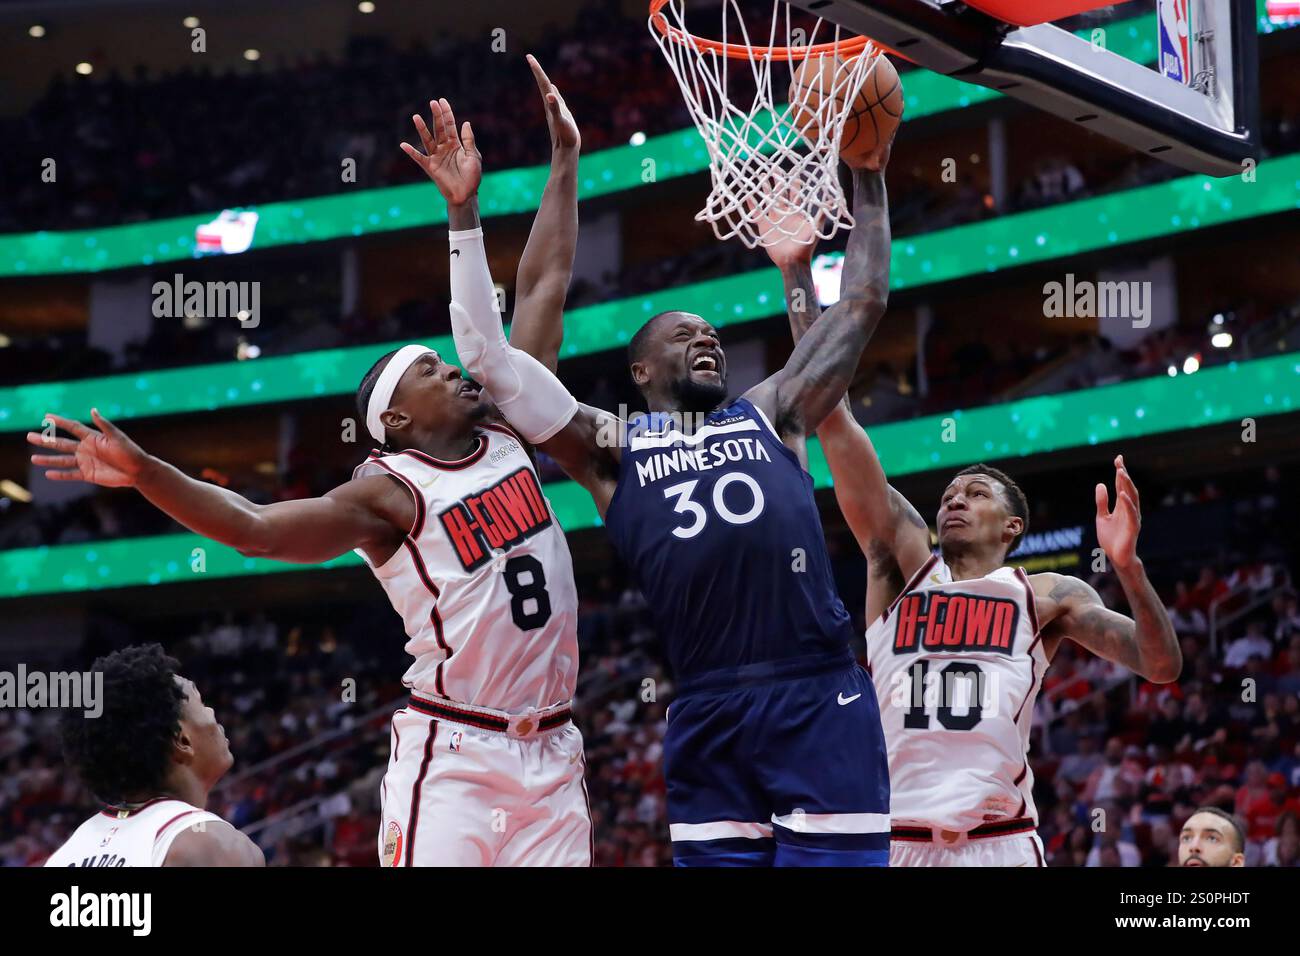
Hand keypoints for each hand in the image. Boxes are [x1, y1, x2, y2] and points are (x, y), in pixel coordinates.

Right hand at [27, 410, 149, 487]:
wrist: (138, 471)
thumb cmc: (130, 451)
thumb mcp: (117, 437)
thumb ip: (104, 425)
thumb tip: (93, 410)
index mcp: (92, 437)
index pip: (72, 427)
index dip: (60, 422)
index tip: (46, 416)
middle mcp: (86, 449)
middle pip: (61, 443)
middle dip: (46, 440)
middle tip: (29, 436)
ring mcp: (86, 462)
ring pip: (62, 460)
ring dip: (48, 459)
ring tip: (33, 458)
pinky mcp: (88, 474)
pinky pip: (71, 474)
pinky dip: (60, 474)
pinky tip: (48, 474)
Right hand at [401, 98, 481, 206]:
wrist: (467, 195)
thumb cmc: (472, 177)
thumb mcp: (473, 156)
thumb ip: (469, 140)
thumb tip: (466, 122)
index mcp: (455, 144)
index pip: (450, 125)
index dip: (447, 113)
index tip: (442, 100)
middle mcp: (444, 148)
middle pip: (439, 128)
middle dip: (436, 116)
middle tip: (432, 103)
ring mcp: (436, 157)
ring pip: (428, 140)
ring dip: (422, 129)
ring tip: (416, 117)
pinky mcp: (431, 167)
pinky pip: (420, 158)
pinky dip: (412, 152)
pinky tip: (404, 145)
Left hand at [527, 54, 578, 151]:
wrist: (566, 150)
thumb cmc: (565, 136)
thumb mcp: (561, 121)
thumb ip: (555, 108)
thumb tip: (550, 95)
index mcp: (549, 103)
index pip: (542, 82)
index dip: (537, 69)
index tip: (529, 57)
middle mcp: (549, 104)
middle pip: (542, 83)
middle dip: (537, 70)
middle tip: (530, 58)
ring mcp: (554, 109)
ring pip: (547, 90)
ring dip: (543, 79)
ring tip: (538, 70)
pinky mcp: (559, 114)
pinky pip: (555, 98)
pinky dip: (552, 90)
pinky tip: (552, 89)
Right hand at [750, 175, 818, 268]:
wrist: (793, 261)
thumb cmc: (806, 245)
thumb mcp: (815, 227)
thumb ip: (822, 213)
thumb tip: (833, 201)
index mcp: (796, 211)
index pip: (794, 193)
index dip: (793, 182)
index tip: (792, 170)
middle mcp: (784, 212)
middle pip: (779, 192)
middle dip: (776, 180)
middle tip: (773, 167)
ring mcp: (773, 218)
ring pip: (767, 199)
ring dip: (763, 188)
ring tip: (759, 175)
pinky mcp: (764, 226)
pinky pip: (756, 213)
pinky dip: (752, 204)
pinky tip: (747, 194)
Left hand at [1096, 454, 1140, 570]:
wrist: (1116, 557)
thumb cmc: (1111, 538)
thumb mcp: (1101, 517)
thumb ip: (1102, 502)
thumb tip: (1101, 484)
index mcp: (1121, 506)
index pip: (1122, 486)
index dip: (1120, 472)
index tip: (1118, 459)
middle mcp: (1129, 509)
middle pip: (1128, 488)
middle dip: (1124, 475)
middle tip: (1119, 462)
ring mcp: (1132, 518)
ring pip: (1131, 498)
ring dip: (1126, 485)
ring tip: (1121, 472)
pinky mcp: (1133, 528)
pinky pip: (1131, 513)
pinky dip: (1127, 503)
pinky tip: (1122, 494)